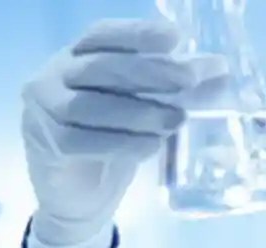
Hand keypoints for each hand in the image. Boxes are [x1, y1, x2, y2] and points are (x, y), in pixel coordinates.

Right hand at [21, 18, 227, 247]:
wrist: (78, 195)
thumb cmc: (112, 141)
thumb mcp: (147, 109)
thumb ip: (178, 89)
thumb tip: (221, 70)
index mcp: (78, 56)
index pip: (104, 35)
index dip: (137, 34)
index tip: (175, 38)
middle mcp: (55, 75)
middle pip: (101, 66)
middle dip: (149, 72)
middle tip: (190, 79)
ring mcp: (44, 109)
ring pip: (89, 105)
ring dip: (138, 112)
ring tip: (176, 122)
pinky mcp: (45, 144)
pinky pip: (81, 141)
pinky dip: (120, 142)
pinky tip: (150, 147)